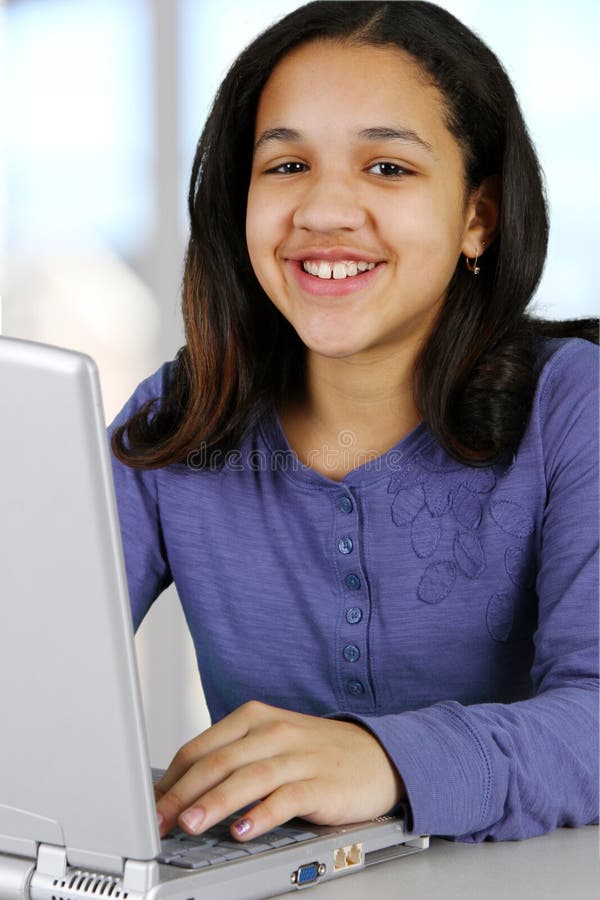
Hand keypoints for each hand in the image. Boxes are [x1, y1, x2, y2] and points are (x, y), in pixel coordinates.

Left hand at [154, 700, 404, 840]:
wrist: (379, 754)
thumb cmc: (316, 752)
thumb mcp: (270, 742)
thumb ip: (230, 760)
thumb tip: (179, 791)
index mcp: (254, 717)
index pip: (201, 748)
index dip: (170, 778)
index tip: (148, 805)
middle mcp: (274, 732)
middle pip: (218, 762)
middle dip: (181, 794)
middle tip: (156, 820)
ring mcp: (299, 756)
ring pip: (248, 778)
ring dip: (214, 802)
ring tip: (189, 824)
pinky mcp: (322, 782)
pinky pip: (287, 797)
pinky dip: (262, 814)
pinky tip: (243, 829)